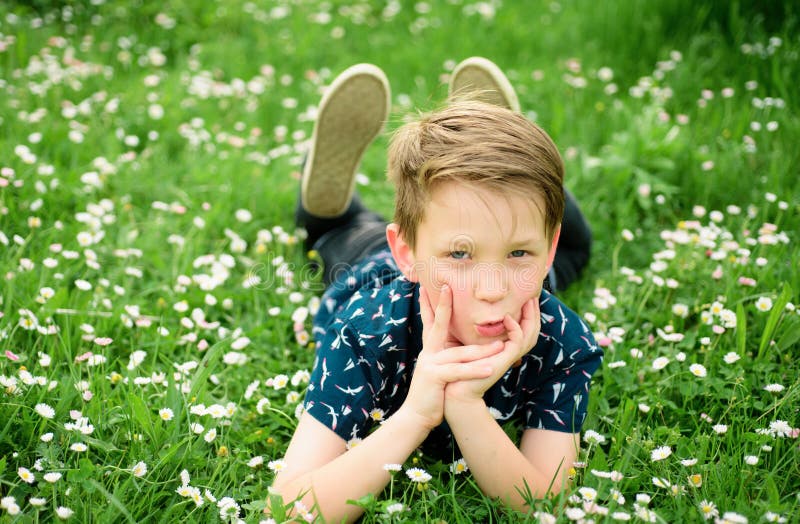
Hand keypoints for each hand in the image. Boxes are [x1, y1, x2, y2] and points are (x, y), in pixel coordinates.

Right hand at [399, 284, 504, 430]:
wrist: (416, 416)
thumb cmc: (431, 394)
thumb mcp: (438, 370)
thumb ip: (445, 357)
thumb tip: (456, 347)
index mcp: (430, 350)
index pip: (430, 322)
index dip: (429, 304)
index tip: (426, 287)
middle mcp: (428, 353)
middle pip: (437, 325)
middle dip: (443, 305)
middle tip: (447, 287)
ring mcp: (430, 364)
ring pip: (459, 353)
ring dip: (481, 351)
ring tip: (501, 345)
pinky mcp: (435, 377)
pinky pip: (459, 372)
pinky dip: (475, 371)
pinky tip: (490, 370)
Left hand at [444, 297, 540, 403]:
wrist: (453, 390)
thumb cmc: (456, 364)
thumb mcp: (466, 339)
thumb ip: (472, 324)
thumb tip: (466, 303)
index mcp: (504, 345)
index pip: (523, 325)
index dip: (527, 310)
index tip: (524, 293)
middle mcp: (509, 350)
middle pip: (533, 328)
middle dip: (534, 310)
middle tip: (533, 293)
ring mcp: (508, 356)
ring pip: (530, 333)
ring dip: (530, 316)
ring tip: (528, 300)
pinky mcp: (504, 361)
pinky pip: (517, 342)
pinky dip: (515, 329)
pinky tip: (508, 318)